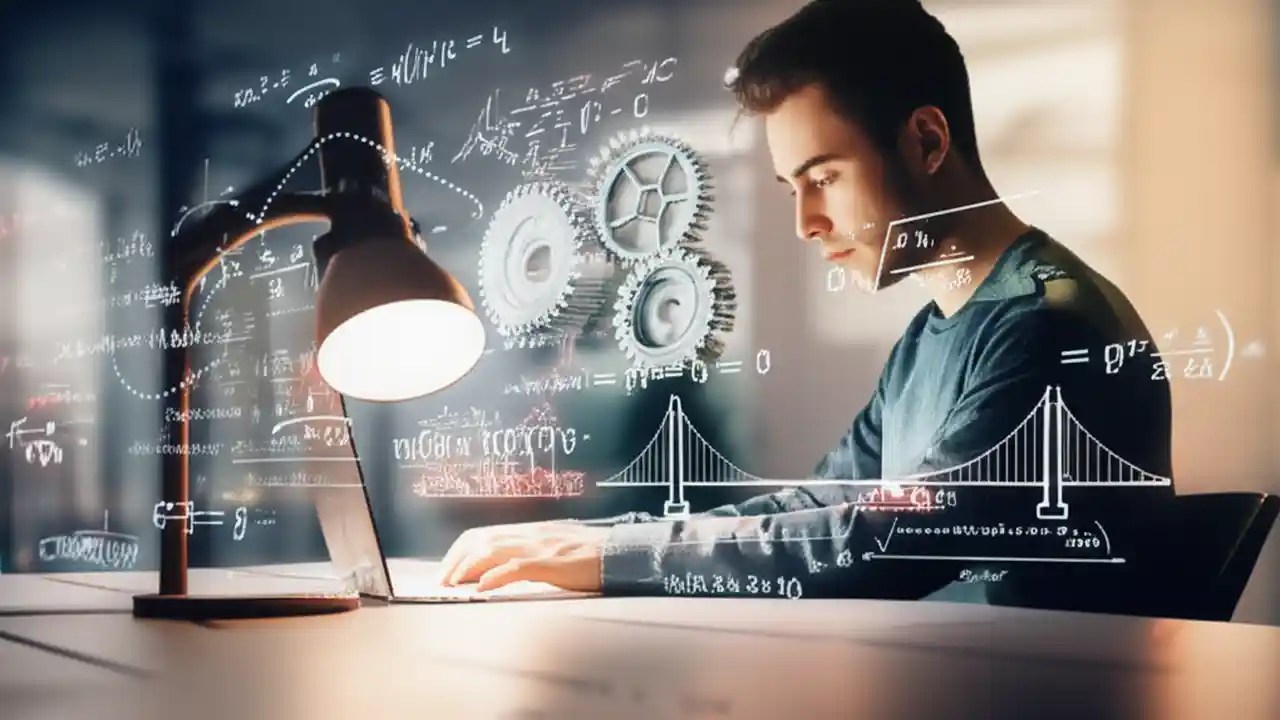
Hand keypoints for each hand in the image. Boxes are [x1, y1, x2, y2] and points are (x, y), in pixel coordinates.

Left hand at [437, 521, 608, 592]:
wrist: (624, 553)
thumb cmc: (594, 556)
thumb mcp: (557, 549)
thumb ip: (532, 555)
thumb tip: (504, 571)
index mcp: (531, 531)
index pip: (484, 533)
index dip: (460, 551)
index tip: (447, 570)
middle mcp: (531, 534)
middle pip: (481, 539)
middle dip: (455, 560)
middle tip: (442, 582)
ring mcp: (541, 547)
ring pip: (492, 550)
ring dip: (467, 569)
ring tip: (453, 586)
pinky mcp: (553, 563)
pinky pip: (518, 567)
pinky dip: (496, 576)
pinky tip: (482, 588)